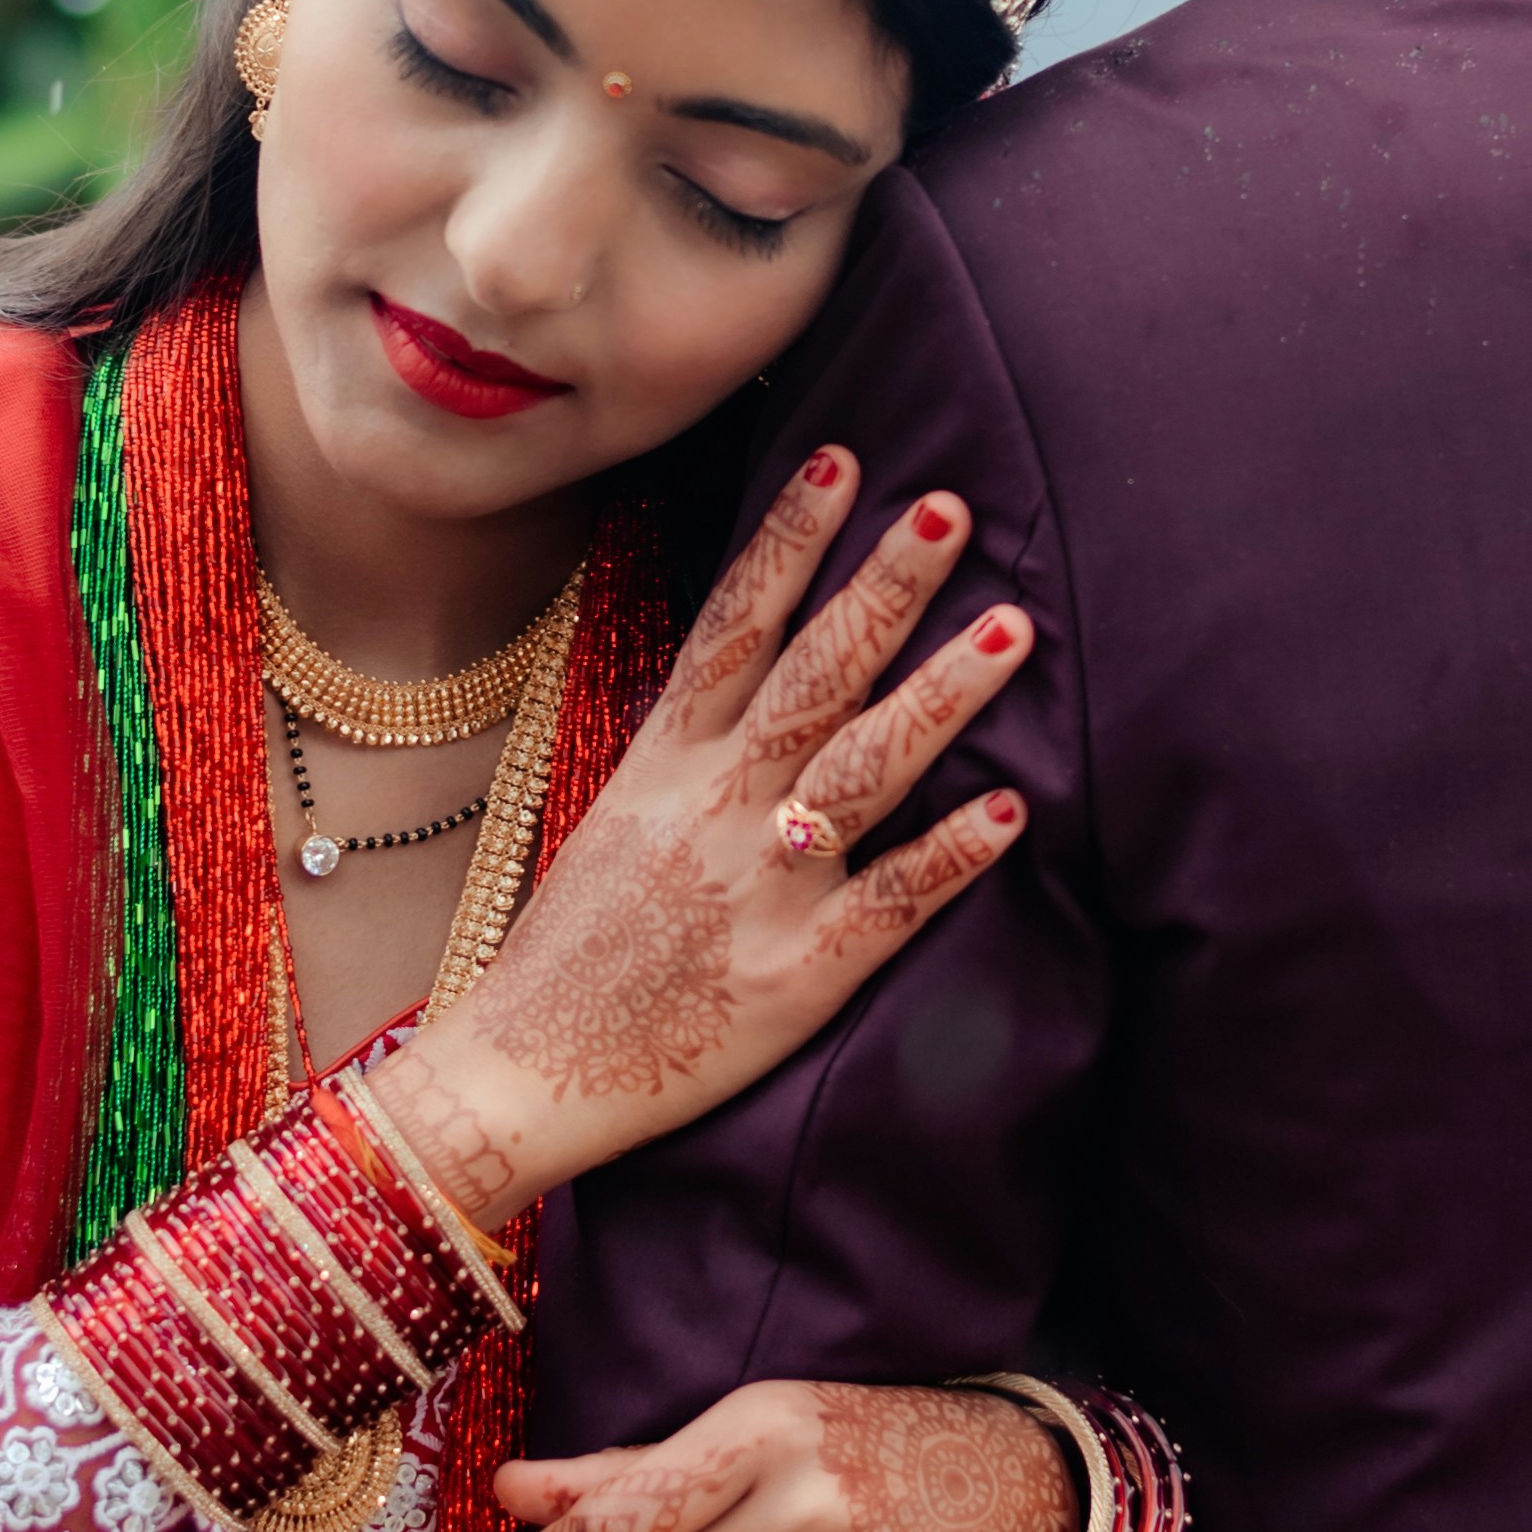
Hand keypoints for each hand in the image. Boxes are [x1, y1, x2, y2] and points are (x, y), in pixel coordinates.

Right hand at [390, 453, 1030, 1223]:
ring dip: (942, 693)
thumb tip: (751, 665)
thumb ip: (690, 743)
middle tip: (951, 509)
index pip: (737, 622)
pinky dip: (949, 856)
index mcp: (667, 761)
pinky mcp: (800, 973)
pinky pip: (889, 904)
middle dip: (884, 586)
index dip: (791, 538)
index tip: (844, 460)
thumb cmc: (571, 948)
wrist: (518, 1072)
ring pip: (865, 768)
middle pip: (814, 673)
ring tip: (1014, 627)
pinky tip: (1012, 810)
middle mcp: (717, 805)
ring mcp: (762, 885)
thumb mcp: (618, 812)